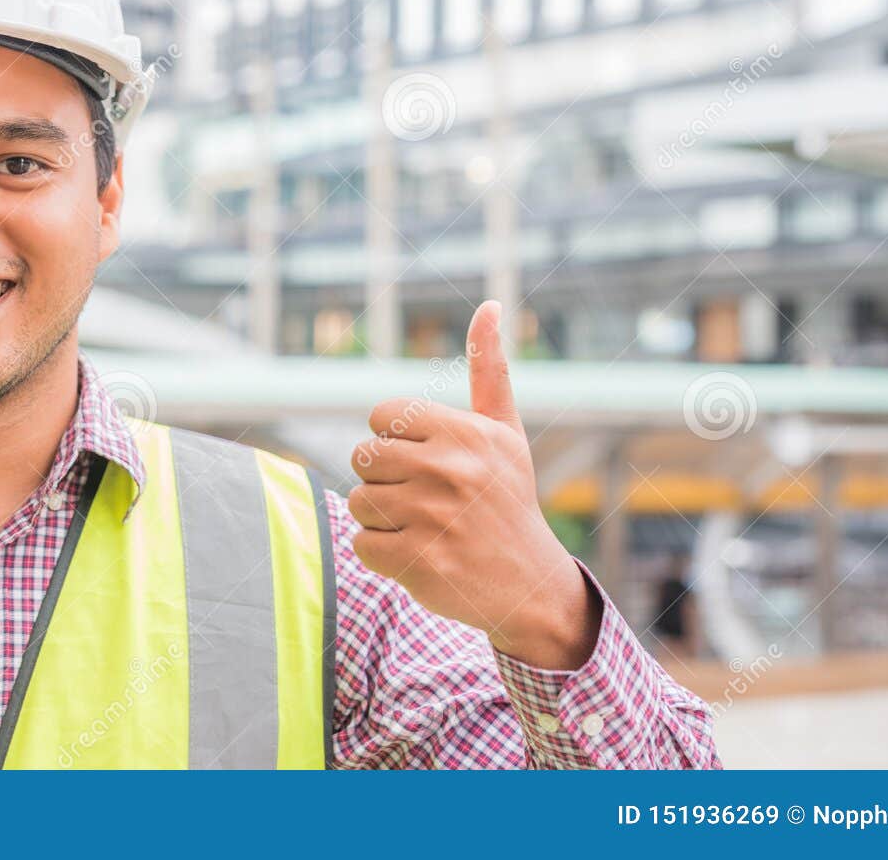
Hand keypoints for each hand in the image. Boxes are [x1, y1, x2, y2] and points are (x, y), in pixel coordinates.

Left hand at [348, 300, 601, 669]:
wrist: (528, 583)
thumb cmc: (507, 498)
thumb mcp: (505, 431)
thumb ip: (489, 368)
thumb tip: (489, 304)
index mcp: (465, 432)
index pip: (381, 416)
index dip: (394, 440)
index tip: (426, 461)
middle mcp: (449, 469)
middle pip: (362, 458)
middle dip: (385, 479)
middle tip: (425, 498)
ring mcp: (431, 517)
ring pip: (358, 501)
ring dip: (382, 518)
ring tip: (425, 527)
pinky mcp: (416, 561)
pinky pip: (361, 544)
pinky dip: (382, 553)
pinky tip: (421, 554)